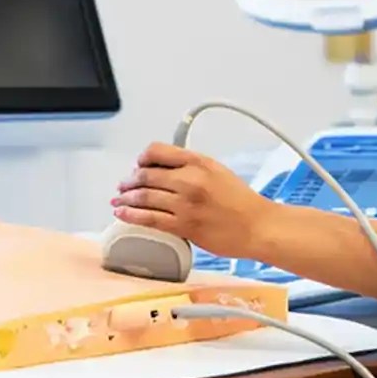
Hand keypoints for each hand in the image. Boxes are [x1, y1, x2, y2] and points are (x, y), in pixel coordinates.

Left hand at [112, 142, 278, 258]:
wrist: (258, 226)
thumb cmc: (242, 202)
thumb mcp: (217, 171)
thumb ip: (192, 167)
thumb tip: (165, 169)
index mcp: (198, 162)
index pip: (158, 151)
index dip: (143, 158)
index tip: (139, 164)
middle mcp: (190, 180)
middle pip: (146, 175)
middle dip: (129, 180)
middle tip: (124, 185)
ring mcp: (185, 204)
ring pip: (144, 197)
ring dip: (126, 198)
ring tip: (118, 199)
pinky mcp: (183, 226)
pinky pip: (149, 219)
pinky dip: (131, 215)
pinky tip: (122, 213)